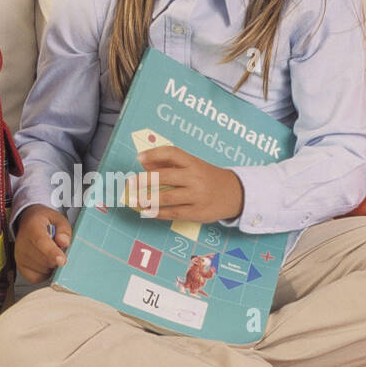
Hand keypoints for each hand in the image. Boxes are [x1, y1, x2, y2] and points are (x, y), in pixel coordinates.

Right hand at [13, 204, 72, 282]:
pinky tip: (45, 262)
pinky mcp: (20, 266)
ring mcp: (19, 256)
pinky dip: (44, 273)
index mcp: (32, 227)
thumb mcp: (57, 218)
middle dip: (57, 258)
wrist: (27, 223)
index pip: (41, 242)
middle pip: (45, 259)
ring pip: (42, 270)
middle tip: (58, 248)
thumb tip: (64, 242)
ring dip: (51, 265)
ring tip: (49, 253)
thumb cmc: (43, 222)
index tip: (62, 260)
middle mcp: (22, 242)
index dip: (52, 253)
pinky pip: (36, 277)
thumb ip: (63, 229)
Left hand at [121, 146, 243, 222]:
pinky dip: (158, 213)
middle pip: (166, 176)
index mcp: (193, 162)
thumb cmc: (207, 177)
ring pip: (168, 198)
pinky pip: (173, 213)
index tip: (139, 157)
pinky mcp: (197, 212)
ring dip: (148, 199)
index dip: (154, 153)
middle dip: (145, 180)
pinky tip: (146, 211)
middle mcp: (195, 178)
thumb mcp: (193, 166)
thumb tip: (144, 164)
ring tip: (134, 199)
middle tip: (130, 182)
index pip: (172, 153)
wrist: (235, 193)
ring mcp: (197, 196)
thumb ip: (169, 164)